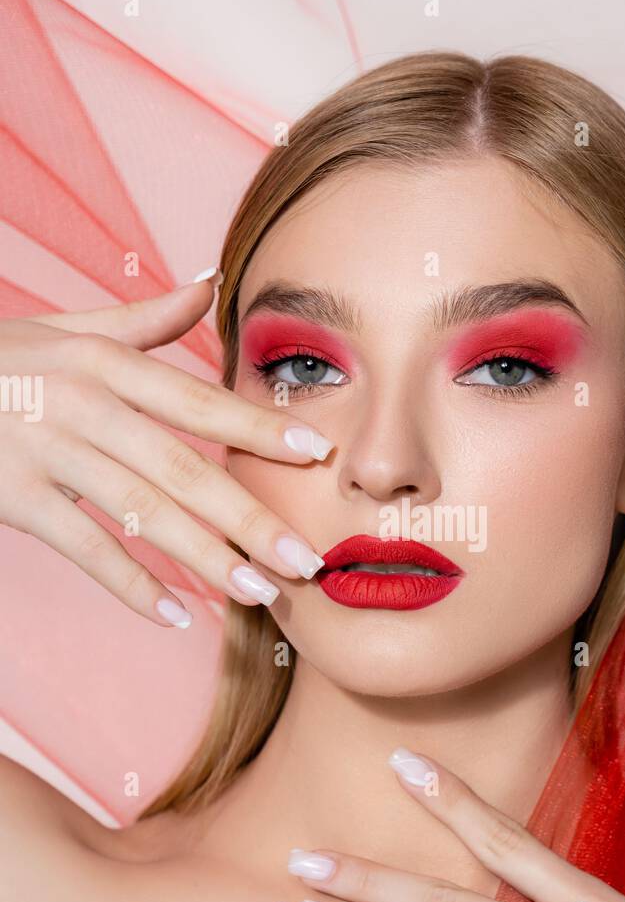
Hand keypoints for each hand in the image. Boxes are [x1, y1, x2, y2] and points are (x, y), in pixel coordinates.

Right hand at [0, 275, 329, 625]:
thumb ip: (143, 319)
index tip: (317, 454)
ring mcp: (46, 452)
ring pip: (141, 512)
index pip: (196, 401)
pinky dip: (132, 584)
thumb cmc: (1, 360)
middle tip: (304, 558)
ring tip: (258, 592)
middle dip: (249, 516)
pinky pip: (85, 548)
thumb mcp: (68, 331)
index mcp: (104, 363)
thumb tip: (210, 286)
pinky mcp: (15, 496)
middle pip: (182, 468)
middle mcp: (82, 405)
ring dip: (205, 558)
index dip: (258, 429)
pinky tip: (178, 615)